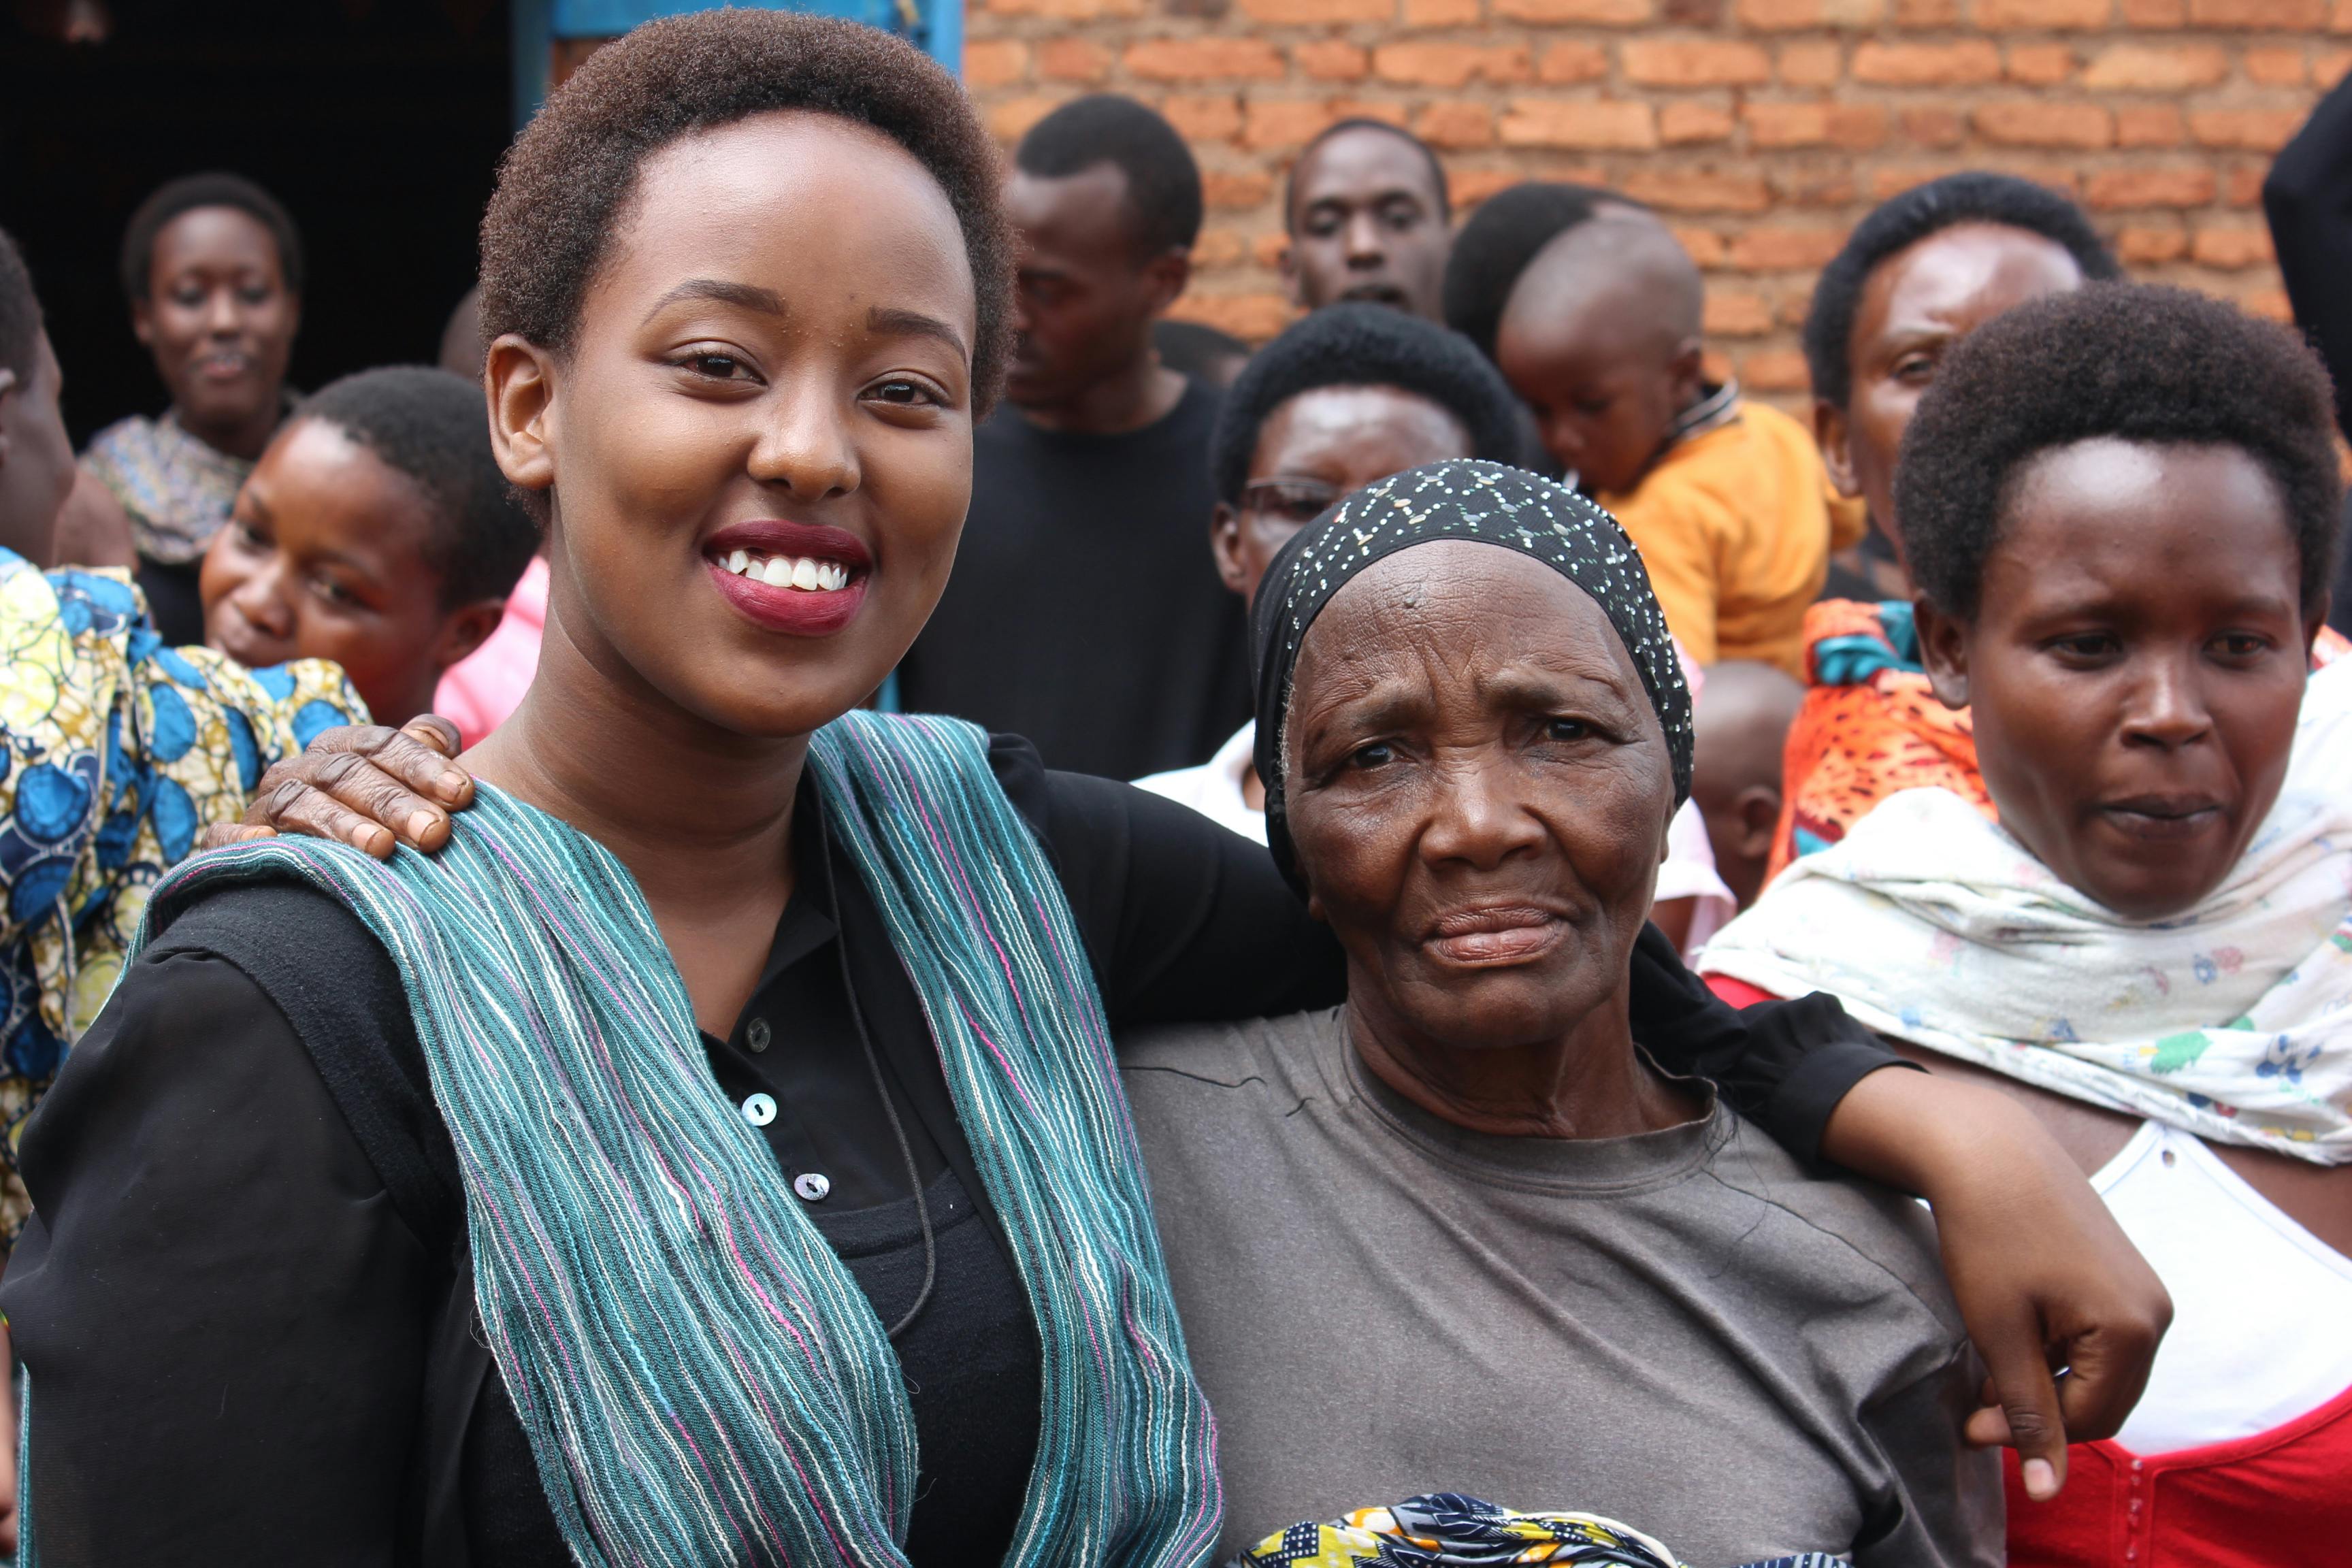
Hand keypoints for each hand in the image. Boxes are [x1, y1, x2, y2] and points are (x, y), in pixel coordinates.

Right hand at [199, 716, 475, 859]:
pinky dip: (243, 837)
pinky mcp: (230, 842)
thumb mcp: (400, 787)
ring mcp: (265, 805)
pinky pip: (226, 836)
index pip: (382, 745)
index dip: (423, 766)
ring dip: (340, 823)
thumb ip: (422, 756)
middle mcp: (302, 770)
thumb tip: (445, 738)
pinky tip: (268, 843)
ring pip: (299, 802)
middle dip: (394, 802)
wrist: (300, 874)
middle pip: (347, 774)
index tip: (464, 793)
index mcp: (343, 750)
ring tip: (381, 847)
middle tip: (436, 832)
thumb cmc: (372, 824)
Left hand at [1821, 1066, 2170, 1500]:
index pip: (2089, 1421)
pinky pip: (2098, 1335)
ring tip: (1989, 1363)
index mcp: (2135, 1330)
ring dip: (2046, 1379)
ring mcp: (2145, 1288)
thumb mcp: (2001, 1333)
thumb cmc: (1988, 1234)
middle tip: (1976, 1405)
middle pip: (2102, 1400)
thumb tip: (2046, 1491)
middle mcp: (2156, 1311)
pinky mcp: (2124, 1271)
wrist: (1987, 1147)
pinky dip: (2056, 1347)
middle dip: (2040, 1409)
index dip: (2027, 1433)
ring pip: (2097, 1369)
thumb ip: (2029, 1413)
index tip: (1971, 1425)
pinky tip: (2013, 1330)